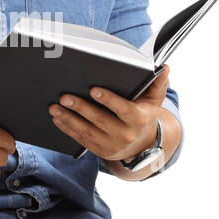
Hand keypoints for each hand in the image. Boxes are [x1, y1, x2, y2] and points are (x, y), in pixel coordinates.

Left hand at [48, 64, 169, 162]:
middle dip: (81, 108)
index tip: (93, 89)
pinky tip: (57, 118)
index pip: (123, 109)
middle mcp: (125, 135)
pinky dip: (67, 128)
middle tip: (64, 96)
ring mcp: (111, 145)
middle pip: (100, 120)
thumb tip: (164, 67)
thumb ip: (158, 83)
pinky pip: (80, 139)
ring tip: (54, 107)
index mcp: (138, 119)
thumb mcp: (154, 100)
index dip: (108, 99)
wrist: (140, 145)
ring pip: (87, 131)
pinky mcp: (99, 150)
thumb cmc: (144, 114)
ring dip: (69, 119)